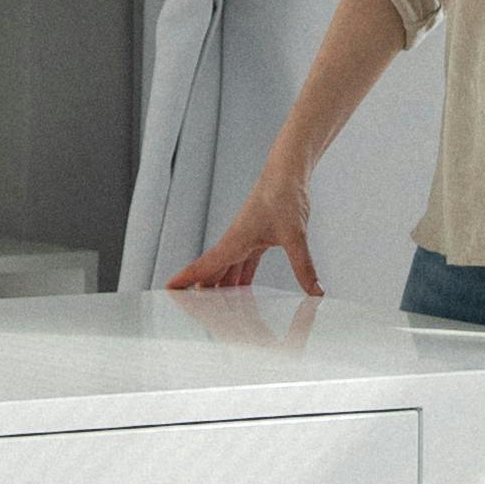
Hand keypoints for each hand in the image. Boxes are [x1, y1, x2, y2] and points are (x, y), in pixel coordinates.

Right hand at [172, 156, 320, 298]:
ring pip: (228, 269)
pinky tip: (243, 291)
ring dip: (222, 287)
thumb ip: (304, 267)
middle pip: (213, 272)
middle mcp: (235, 241)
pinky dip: (241, 279)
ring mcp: (245, 240)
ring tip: (217, 309)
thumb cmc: (283, 196)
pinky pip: (243, 264)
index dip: (187, 278)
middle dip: (202, 291)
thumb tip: (315, 291)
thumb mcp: (294, 236)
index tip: (169, 288)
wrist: (287, 174)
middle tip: (191, 310)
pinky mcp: (257, 238)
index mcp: (235, 240)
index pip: (205, 265)